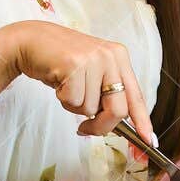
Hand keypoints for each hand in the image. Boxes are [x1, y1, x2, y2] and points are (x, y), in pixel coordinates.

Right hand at [0, 20, 153, 143]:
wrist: (31, 41)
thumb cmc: (60, 61)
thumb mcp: (92, 72)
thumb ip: (106, 93)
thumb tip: (116, 124)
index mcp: (119, 56)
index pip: (136, 95)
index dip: (142, 121)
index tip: (148, 139)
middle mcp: (110, 56)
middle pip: (118, 109)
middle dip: (101, 126)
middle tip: (85, 129)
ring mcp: (93, 59)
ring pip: (90, 108)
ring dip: (74, 106)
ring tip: (66, 85)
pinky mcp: (74, 65)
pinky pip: (73, 101)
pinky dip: (63, 99)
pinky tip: (58, 81)